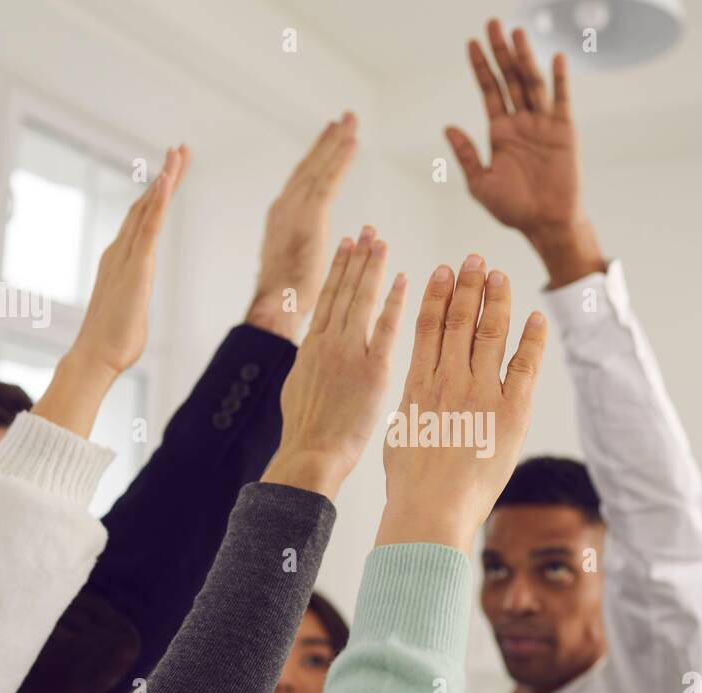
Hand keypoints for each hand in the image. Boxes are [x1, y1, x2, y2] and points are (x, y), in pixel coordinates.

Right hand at [72, 145, 189, 376]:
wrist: (97, 356)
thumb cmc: (114, 341)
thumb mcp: (131, 311)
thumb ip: (134, 300)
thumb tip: (133, 308)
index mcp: (123, 259)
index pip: (143, 219)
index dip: (157, 193)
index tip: (170, 171)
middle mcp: (122, 251)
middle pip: (147, 204)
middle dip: (165, 175)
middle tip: (179, 148)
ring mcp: (128, 256)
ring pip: (148, 209)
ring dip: (165, 179)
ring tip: (177, 153)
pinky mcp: (136, 267)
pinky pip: (149, 228)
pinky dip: (158, 203)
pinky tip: (166, 181)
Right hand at [247, 114, 358, 342]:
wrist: (277, 303)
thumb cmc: (288, 295)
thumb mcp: (298, 264)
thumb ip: (307, 250)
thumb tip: (320, 252)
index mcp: (282, 217)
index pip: (303, 180)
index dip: (316, 158)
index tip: (329, 139)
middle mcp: (285, 206)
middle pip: (309, 166)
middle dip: (326, 141)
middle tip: (343, 118)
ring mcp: (295, 208)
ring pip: (318, 167)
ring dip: (335, 142)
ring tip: (350, 121)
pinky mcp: (310, 216)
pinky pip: (328, 181)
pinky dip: (339, 160)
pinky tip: (351, 143)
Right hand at [261, 226, 404, 499]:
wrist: (312, 453)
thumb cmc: (307, 433)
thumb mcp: (298, 389)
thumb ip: (310, 365)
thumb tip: (313, 353)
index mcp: (310, 346)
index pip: (326, 296)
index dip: (339, 268)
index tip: (348, 245)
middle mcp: (327, 342)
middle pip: (343, 289)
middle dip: (357, 257)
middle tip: (368, 231)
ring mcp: (348, 353)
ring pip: (361, 299)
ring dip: (372, 268)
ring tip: (380, 242)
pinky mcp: (372, 369)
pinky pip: (385, 327)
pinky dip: (393, 300)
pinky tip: (402, 279)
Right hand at [376, 255, 547, 550]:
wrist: (431, 510)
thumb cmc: (410, 485)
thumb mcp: (399, 436)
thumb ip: (412, 410)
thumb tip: (418, 402)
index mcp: (418, 386)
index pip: (428, 328)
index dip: (437, 296)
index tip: (442, 272)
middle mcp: (448, 381)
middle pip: (460, 321)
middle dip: (468, 286)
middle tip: (475, 260)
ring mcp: (480, 394)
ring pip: (490, 334)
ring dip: (496, 300)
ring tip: (499, 275)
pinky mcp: (510, 412)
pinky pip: (524, 366)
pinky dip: (531, 339)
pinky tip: (535, 317)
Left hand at [445, 19, 604, 287]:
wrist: (545, 224)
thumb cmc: (513, 209)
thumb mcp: (481, 184)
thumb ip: (466, 155)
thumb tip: (448, 127)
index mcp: (500, 131)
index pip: (489, 91)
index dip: (480, 68)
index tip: (471, 43)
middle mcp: (521, 122)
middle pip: (509, 79)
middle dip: (501, 52)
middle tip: (493, 23)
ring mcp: (543, 124)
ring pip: (532, 83)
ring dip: (525, 58)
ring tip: (517, 33)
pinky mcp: (564, 131)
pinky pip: (561, 100)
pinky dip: (559, 80)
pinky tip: (555, 58)